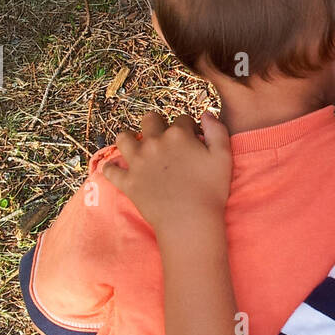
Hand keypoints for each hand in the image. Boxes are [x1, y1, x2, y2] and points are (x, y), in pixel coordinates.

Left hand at [100, 111, 231, 237]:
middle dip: (157, 124)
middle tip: (164, 138)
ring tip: (137, 146)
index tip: (193, 138)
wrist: (188, 220)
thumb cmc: (210, 191)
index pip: (182, 119)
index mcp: (178, 135)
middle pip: (150, 120)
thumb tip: (206, 114)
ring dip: (129, 138)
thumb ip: (217, 130)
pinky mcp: (127, 181)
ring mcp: (137, 161)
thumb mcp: (223, 157)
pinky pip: (110, 170)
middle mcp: (154, 142)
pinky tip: (118, 170)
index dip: (189, 127)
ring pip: (124, 138)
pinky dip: (112, 169)